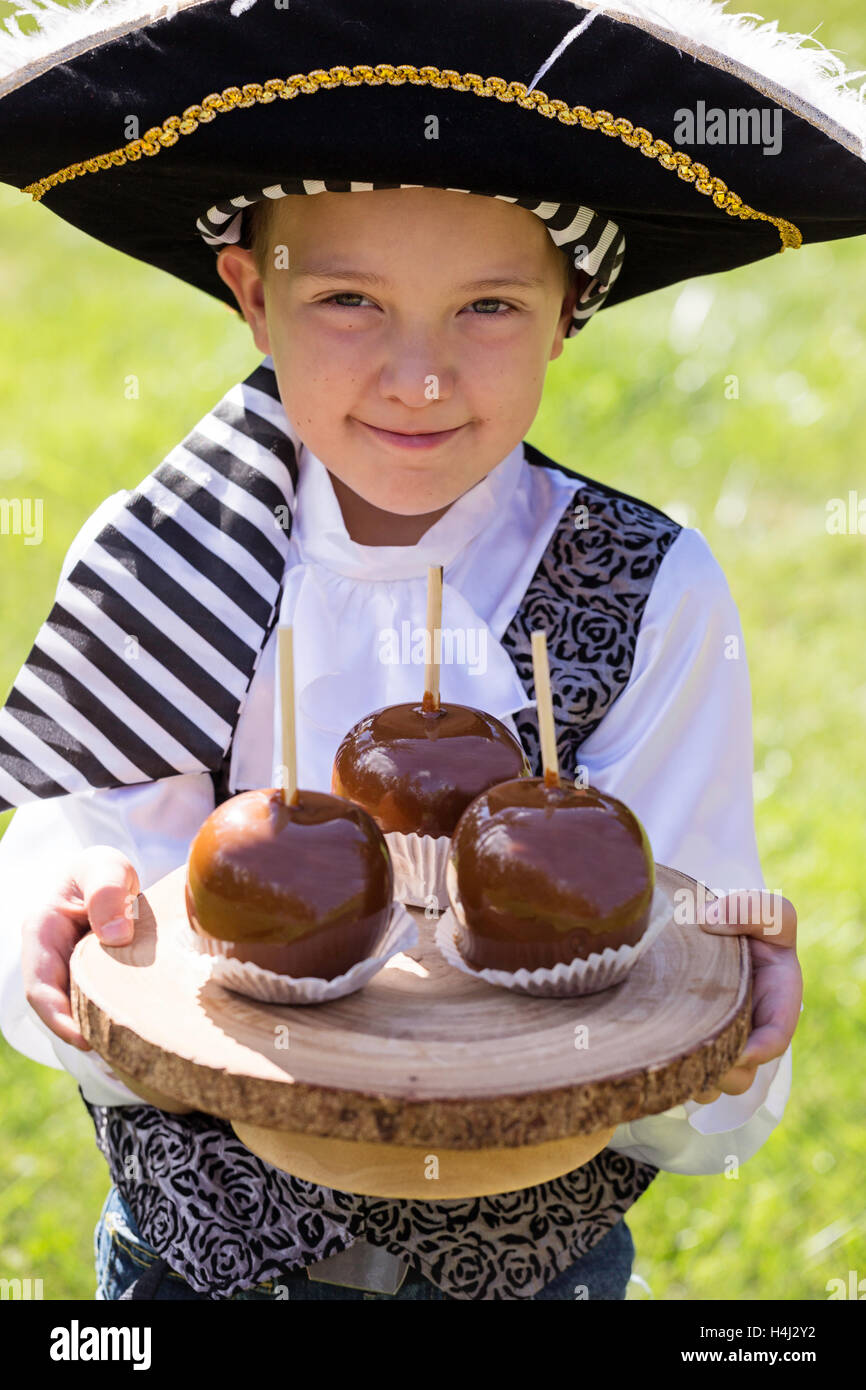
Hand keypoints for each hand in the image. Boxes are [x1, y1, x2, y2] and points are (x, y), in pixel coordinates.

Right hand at [21, 846, 139, 1050]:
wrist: (112, 875)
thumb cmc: (103, 870)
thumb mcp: (105, 868)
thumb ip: (107, 891)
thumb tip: (115, 936)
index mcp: (42, 932)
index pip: (40, 987)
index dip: (59, 1017)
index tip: (85, 1039)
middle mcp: (49, 959)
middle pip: (58, 1007)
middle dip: (80, 1034)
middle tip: (116, 1055)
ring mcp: (69, 973)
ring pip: (78, 1010)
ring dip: (97, 1030)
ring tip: (129, 1052)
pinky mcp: (90, 981)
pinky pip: (96, 1006)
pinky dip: (110, 1020)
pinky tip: (136, 1035)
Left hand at [690, 891, 801, 1103]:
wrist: (706, 925)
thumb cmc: (743, 919)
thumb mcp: (764, 909)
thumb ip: (750, 909)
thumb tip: (709, 922)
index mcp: (777, 1002)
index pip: (774, 1038)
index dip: (757, 1050)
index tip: (736, 1049)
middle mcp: (750, 1030)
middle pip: (742, 1074)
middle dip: (722, 1072)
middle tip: (693, 1054)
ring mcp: (721, 1041)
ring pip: (713, 1083)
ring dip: (694, 1079)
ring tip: (669, 1056)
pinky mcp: (692, 1043)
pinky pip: (687, 1077)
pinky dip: (673, 1075)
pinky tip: (650, 1053)